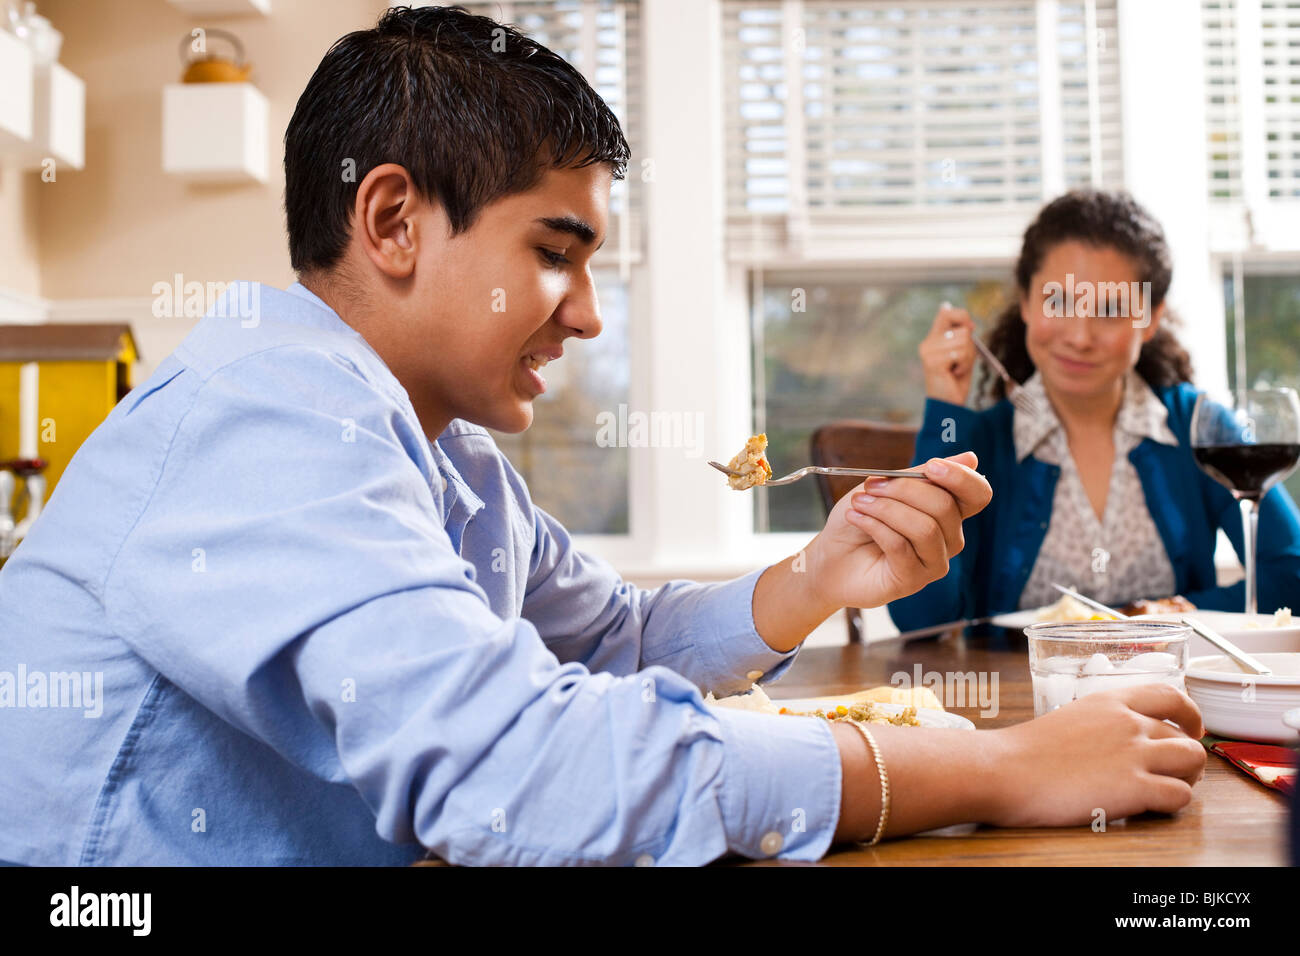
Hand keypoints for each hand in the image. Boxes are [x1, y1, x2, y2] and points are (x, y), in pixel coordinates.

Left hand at [803, 451, 990, 609]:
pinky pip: (901, 546)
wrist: (829, 556)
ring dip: (885, 509)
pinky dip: (874, 526)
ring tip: (859, 504)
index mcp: (949, 512)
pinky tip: (857, 519)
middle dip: (903, 489)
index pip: (978, 495)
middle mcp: (949, 539)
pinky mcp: (913, 580)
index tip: (931, 466)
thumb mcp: (886, 487)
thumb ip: (923, 474)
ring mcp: (934, 562)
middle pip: (945, 506)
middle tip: (870, 485)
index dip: (961, 478)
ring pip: (924, 527)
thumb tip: (971, 458)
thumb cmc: (860, 519)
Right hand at [919, 302, 976, 405]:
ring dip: (967, 358)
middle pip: (963, 330)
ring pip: (963, 342)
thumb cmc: (955, 379)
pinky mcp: (932, 361)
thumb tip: (963, 319)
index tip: (970, 328)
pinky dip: (963, 365)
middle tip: (960, 362)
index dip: (962, 317)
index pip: (947, 312)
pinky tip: (954, 373)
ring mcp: (928, 352)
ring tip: (957, 369)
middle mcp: (928, 343)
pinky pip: (959, 353)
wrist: (948, 403)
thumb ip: (961, 335)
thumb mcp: (961, 352)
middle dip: (970, 347)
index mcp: (933, 338)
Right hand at [984, 683, 1206, 827]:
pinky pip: (1180, 796)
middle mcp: (1128, 723)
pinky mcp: (1134, 788)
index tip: (1190, 728)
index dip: (1190, 713)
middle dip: (1187, 756)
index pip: (1170, 694)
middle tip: (1176, 772)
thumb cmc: (1026, 750)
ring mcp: (1134, 755)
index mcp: (1110, 701)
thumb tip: (1117, 743)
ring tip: (1168, 788)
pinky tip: (1152, 806)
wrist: (1006, 770)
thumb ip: (1101, 724)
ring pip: (1193, 761)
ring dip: (1188, 778)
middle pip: (1186, 736)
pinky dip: (1173, 803)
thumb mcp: (1069, 718)